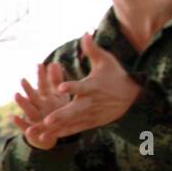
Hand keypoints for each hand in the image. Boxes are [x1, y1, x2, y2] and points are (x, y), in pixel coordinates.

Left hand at [23, 35, 140, 146]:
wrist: (133, 97)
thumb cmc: (115, 76)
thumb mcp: (106, 61)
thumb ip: (92, 49)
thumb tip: (85, 32)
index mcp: (92, 86)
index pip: (81, 86)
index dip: (71, 87)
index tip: (61, 87)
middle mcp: (90, 102)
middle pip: (74, 110)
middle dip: (61, 116)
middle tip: (47, 120)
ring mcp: (90, 114)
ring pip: (71, 122)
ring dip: (55, 128)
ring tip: (37, 132)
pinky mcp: (90, 123)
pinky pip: (74, 129)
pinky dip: (61, 133)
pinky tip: (45, 138)